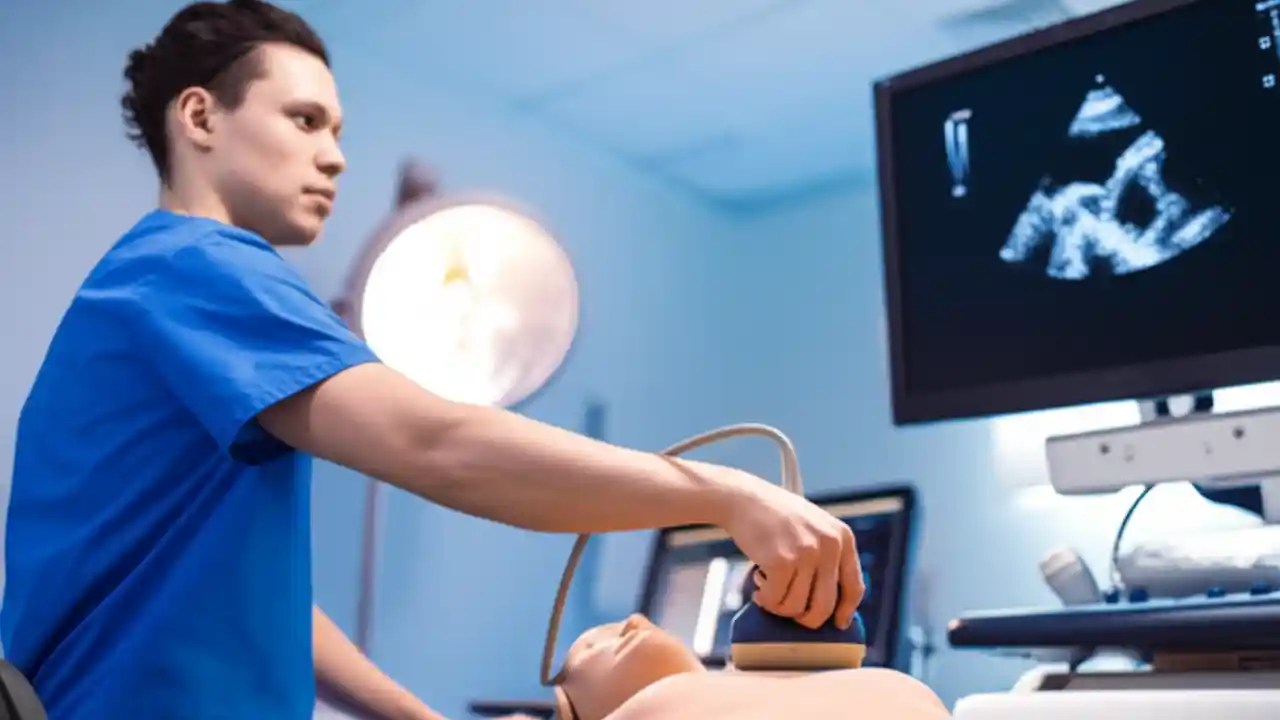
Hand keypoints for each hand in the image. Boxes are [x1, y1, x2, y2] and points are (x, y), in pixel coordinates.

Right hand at [719, 474, 863, 629]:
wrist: (744, 498)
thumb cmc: (775, 517)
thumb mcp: (813, 528)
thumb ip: (826, 557)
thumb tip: (830, 605)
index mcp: (842, 537)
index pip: (854, 587)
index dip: (846, 611)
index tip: (839, 624)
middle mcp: (829, 545)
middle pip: (825, 606)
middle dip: (805, 618)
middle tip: (789, 612)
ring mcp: (807, 553)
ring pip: (796, 607)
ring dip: (778, 605)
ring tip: (766, 586)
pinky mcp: (782, 561)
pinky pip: (775, 600)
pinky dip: (764, 598)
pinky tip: (757, 581)